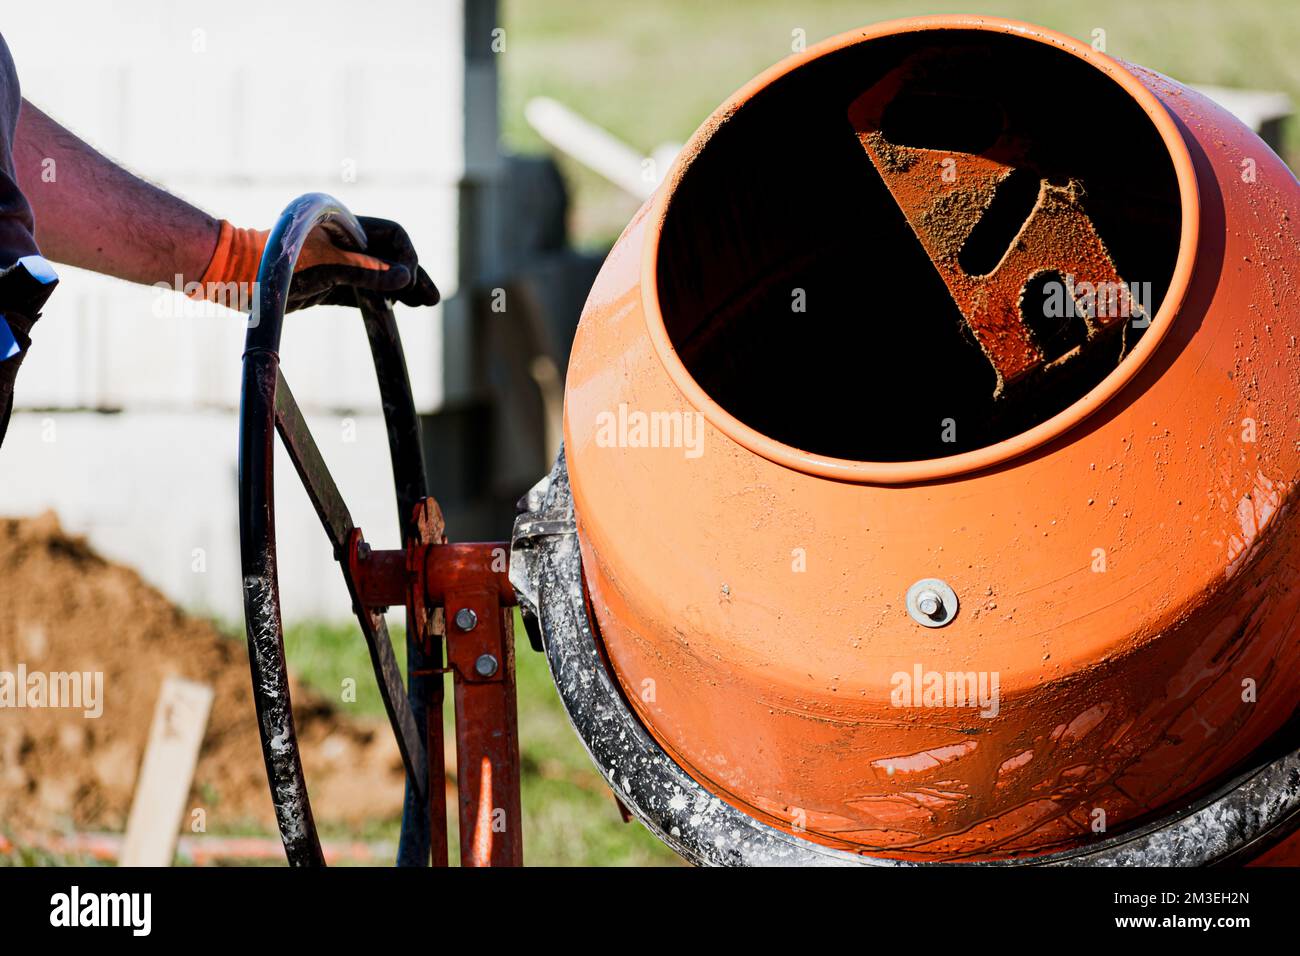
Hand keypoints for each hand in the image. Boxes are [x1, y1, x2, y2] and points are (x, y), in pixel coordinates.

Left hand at [289, 216, 439, 311]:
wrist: (235, 276)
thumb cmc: (278, 266)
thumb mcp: (327, 269)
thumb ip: (368, 272)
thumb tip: (406, 278)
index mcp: (346, 226)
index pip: (392, 236)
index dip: (408, 257)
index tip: (412, 282)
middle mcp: (345, 242)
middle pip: (390, 256)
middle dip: (412, 276)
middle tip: (432, 299)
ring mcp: (337, 263)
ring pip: (378, 275)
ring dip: (399, 290)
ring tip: (423, 305)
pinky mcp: (327, 284)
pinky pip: (362, 291)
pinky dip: (379, 300)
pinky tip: (396, 310)